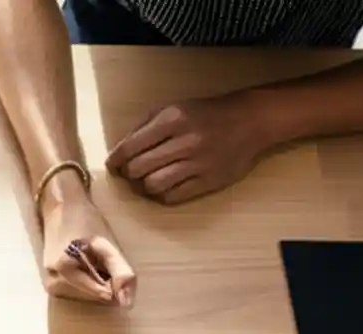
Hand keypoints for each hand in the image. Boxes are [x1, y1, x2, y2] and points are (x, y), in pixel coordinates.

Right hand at [42, 197, 135, 306]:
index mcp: (63, 270)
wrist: (62, 209)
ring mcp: (49, 284)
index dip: (115, 283)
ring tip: (94, 262)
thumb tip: (126, 304)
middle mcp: (52, 282)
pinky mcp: (50, 284)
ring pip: (86, 296)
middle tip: (103, 260)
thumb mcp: (107, 244)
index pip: (101, 293)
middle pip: (93, 297)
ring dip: (97, 283)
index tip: (115, 265)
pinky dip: (88, 284)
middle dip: (104, 283)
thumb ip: (120, 272)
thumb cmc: (86, 222)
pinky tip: (88, 268)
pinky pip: (78, 292)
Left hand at [106, 94, 271, 204]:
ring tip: (147, 179)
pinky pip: (173, 196)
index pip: (130, 147)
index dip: (115, 160)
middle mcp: (185, 141)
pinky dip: (163, 194)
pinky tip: (165, 185)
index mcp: (172, 120)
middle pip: (138, 169)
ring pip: (153, 185)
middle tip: (131, 172)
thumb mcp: (173, 108)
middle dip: (129, 173)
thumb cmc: (205, 114)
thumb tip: (118, 151)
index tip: (112, 166)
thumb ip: (144, 127)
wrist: (250, 120)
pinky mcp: (209, 181)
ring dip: (144, 185)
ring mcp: (199, 163)